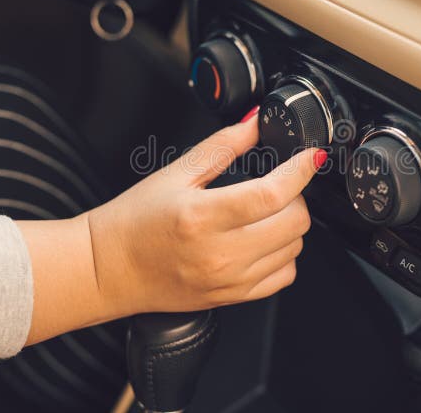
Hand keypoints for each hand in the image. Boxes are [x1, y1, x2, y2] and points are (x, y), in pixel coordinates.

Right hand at [86, 110, 325, 316]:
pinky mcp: (233, 297)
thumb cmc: (135, 220)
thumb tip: (255, 122)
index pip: (272, 193)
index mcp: (203, 217)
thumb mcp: (175, 173)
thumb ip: (222, 146)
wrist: (110, 268)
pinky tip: (262, 240)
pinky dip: (283, 254)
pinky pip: (283, 276)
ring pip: (294, 248)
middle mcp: (220, 254)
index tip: (311, 157)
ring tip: (264, 213)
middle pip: (293, 222)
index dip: (300, 171)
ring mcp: (229, 280)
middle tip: (277, 185)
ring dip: (290, 224)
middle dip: (295, 196)